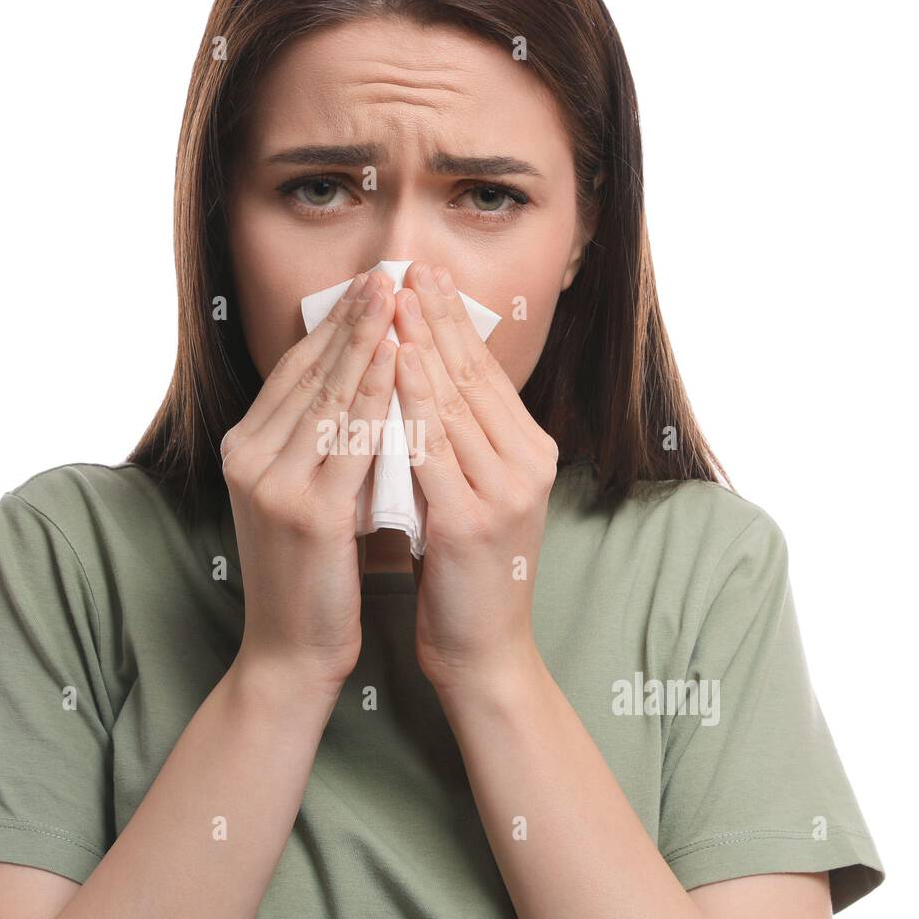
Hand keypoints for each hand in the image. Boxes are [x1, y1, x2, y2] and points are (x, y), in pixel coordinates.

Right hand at [221, 269, 396, 693]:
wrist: (292, 651)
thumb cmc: (310, 576)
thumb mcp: (303, 496)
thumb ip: (317, 445)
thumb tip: (357, 386)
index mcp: (246, 450)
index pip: (294, 372)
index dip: (332, 326)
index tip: (369, 287)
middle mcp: (251, 458)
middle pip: (308, 372)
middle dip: (350, 318)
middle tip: (386, 269)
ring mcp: (274, 483)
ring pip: (328, 395)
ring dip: (366, 339)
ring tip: (395, 293)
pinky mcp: (307, 513)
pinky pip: (350, 438)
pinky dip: (375, 391)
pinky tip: (398, 357)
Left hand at [391, 262, 558, 690]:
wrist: (483, 651)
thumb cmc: (464, 573)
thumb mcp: (468, 493)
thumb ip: (454, 442)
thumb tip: (420, 383)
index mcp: (528, 452)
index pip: (484, 373)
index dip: (452, 322)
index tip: (423, 277)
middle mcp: (526, 463)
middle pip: (472, 376)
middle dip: (437, 317)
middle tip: (409, 266)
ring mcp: (503, 491)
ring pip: (454, 402)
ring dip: (420, 345)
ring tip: (394, 299)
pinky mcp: (472, 521)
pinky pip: (433, 449)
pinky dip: (411, 403)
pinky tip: (391, 367)